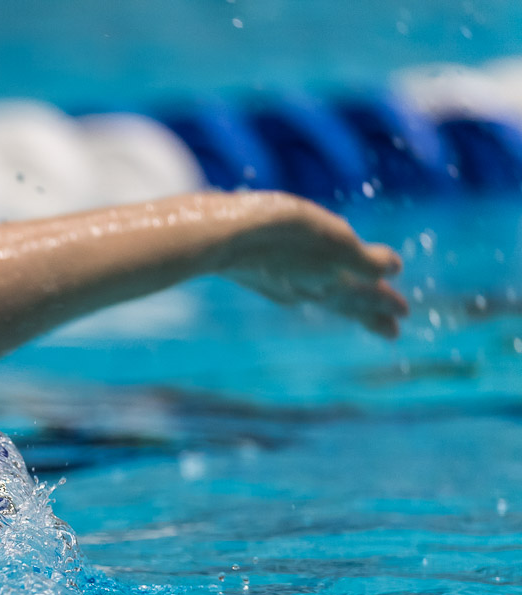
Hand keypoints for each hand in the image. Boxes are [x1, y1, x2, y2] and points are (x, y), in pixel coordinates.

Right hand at [221, 193, 408, 338]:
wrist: (220, 238)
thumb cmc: (279, 235)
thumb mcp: (334, 241)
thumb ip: (365, 260)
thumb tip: (394, 270)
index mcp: (331, 282)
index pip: (365, 298)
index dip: (384, 304)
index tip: (403, 317)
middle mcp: (308, 288)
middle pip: (345, 303)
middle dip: (369, 313)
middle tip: (391, 331)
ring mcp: (281, 283)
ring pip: (320, 295)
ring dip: (341, 302)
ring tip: (350, 307)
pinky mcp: (258, 272)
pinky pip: (292, 286)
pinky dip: (306, 288)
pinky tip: (298, 290)